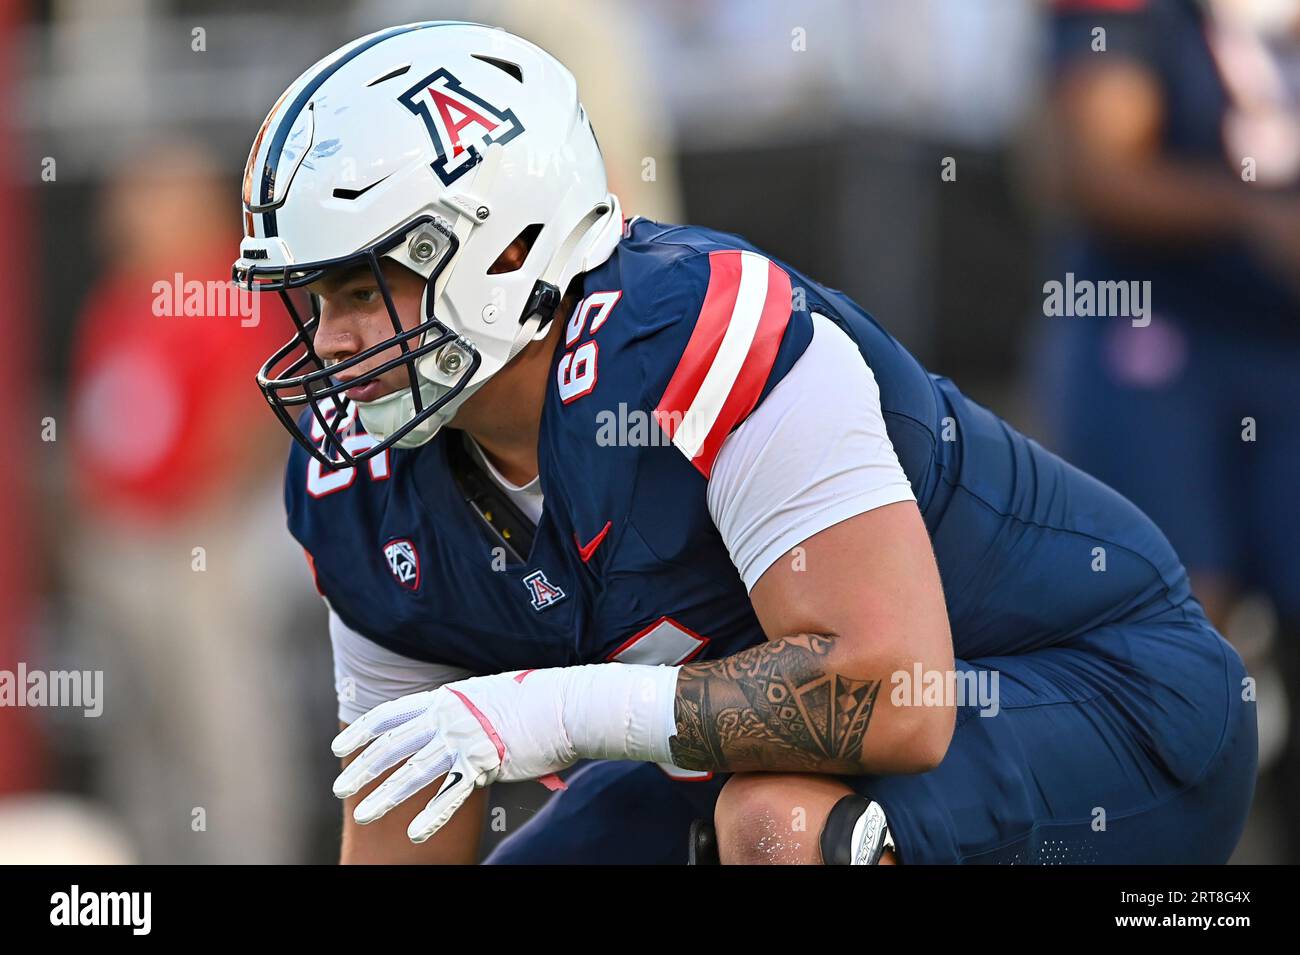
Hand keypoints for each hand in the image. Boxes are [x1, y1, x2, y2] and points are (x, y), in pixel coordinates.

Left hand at [331, 670, 576, 842]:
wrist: (565, 704)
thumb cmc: (531, 700)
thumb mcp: (485, 696)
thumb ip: (461, 712)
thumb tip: (447, 726)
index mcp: (444, 699)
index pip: (392, 715)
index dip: (363, 732)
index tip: (339, 747)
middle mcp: (448, 718)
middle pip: (393, 746)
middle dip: (362, 770)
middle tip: (340, 789)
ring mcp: (464, 740)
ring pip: (414, 773)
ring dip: (386, 797)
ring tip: (364, 817)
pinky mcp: (486, 764)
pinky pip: (451, 794)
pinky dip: (432, 816)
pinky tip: (415, 833)